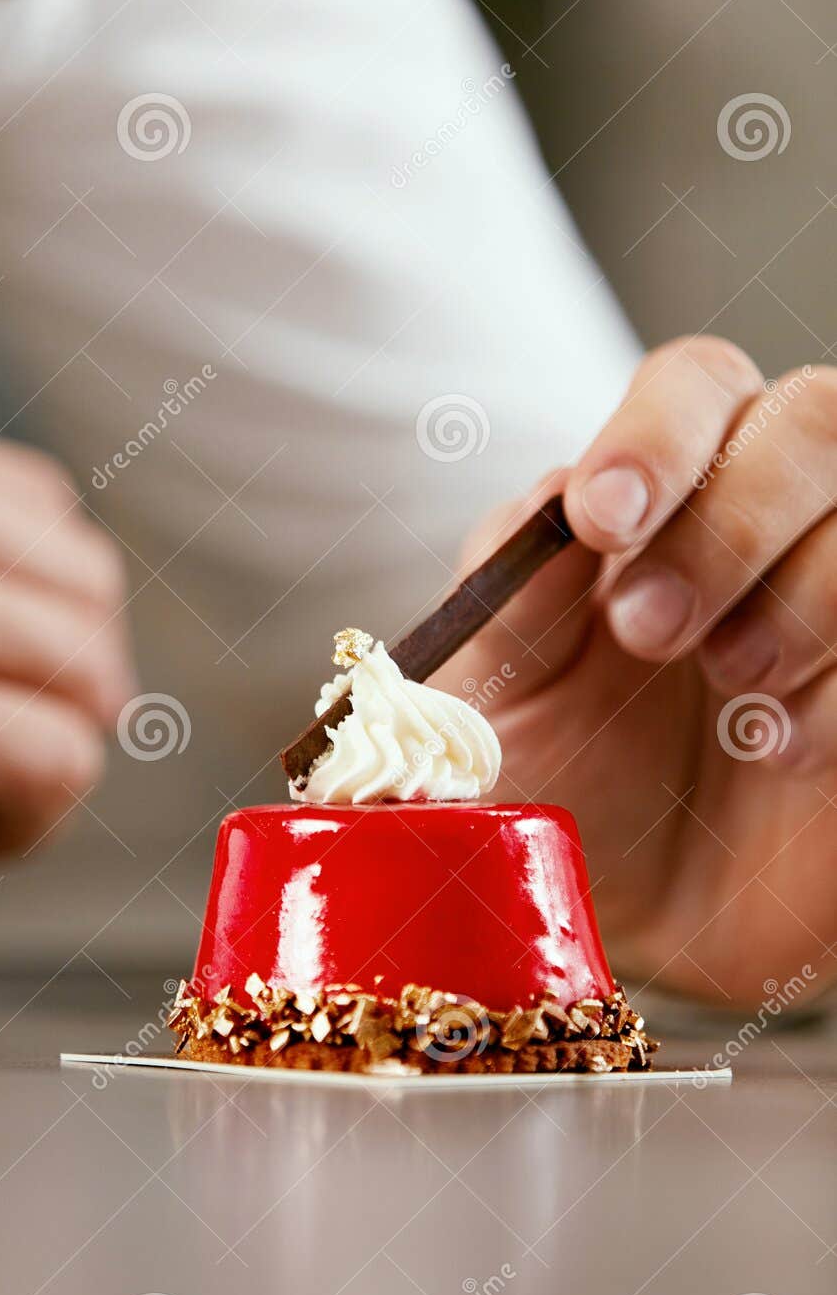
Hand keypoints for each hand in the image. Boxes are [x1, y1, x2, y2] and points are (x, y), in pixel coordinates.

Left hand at [443, 337, 836, 1007]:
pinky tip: (789, 751)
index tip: (601, 521)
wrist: (637, 911)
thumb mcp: (491, 704)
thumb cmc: (556, 782)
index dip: (658, 433)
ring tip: (732, 693)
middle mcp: (774, 517)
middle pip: (814, 419)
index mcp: (667, 491)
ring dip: (801, 603)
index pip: (695, 383)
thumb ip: (508, 600)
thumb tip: (550, 504)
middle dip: (732, 522)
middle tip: (649, 632)